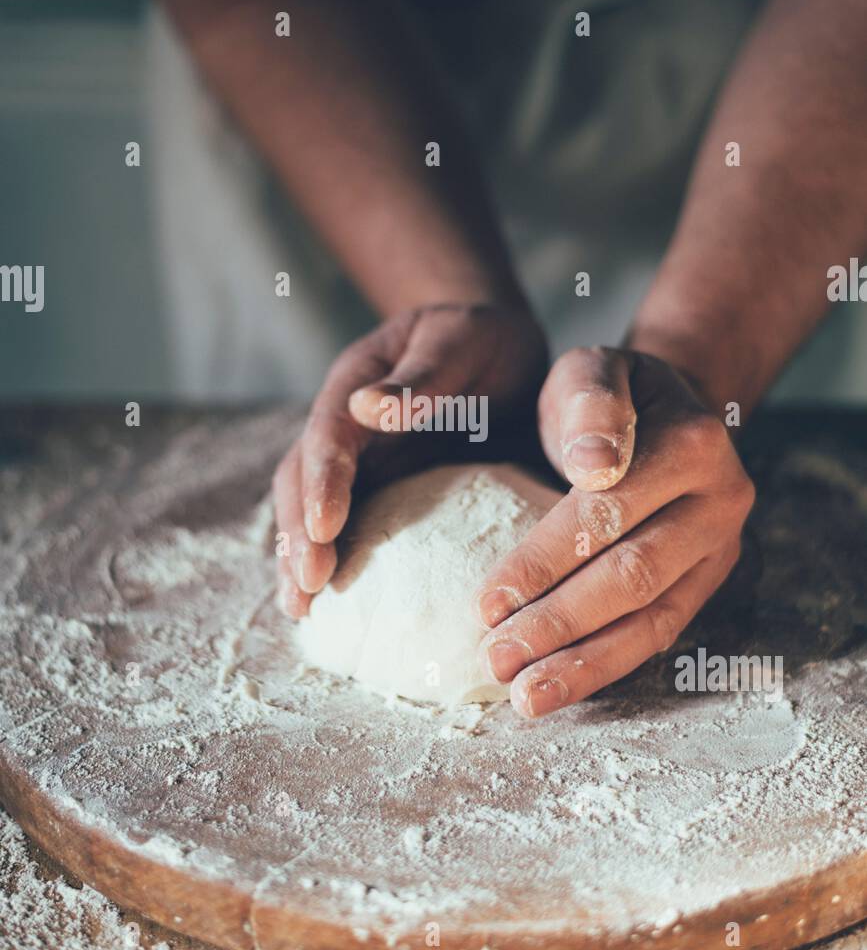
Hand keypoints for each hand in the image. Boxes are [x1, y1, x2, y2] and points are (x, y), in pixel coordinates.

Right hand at [273, 301, 546, 615]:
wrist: (497, 348)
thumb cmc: (481, 339)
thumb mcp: (461, 339)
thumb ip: (421, 376)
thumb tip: (365, 407)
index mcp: (357, 382)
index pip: (328, 437)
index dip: (322, 483)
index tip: (325, 529)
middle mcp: (342, 426)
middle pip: (301, 482)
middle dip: (298, 535)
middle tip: (306, 589)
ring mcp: (355, 462)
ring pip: (309, 511)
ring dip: (299, 559)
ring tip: (300, 610)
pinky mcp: (374, 491)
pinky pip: (344, 529)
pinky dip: (330, 565)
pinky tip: (330, 610)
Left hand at [475, 346, 754, 716]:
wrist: (671, 407)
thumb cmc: (614, 395)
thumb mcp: (595, 371)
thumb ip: (592, 406)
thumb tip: (596, 464)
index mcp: (692, 444)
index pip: (607, 515)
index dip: (544, 562)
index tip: (487, 601)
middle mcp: (719, 502)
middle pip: (632, 576)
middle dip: (559, 623)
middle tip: (496, 658)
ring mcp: (719, 550)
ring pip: (652, 619)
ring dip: (584, 664)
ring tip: (526, 695)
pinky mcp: (706, 584)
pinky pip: (658, 634)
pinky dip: (605, 666)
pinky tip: (557, 689)